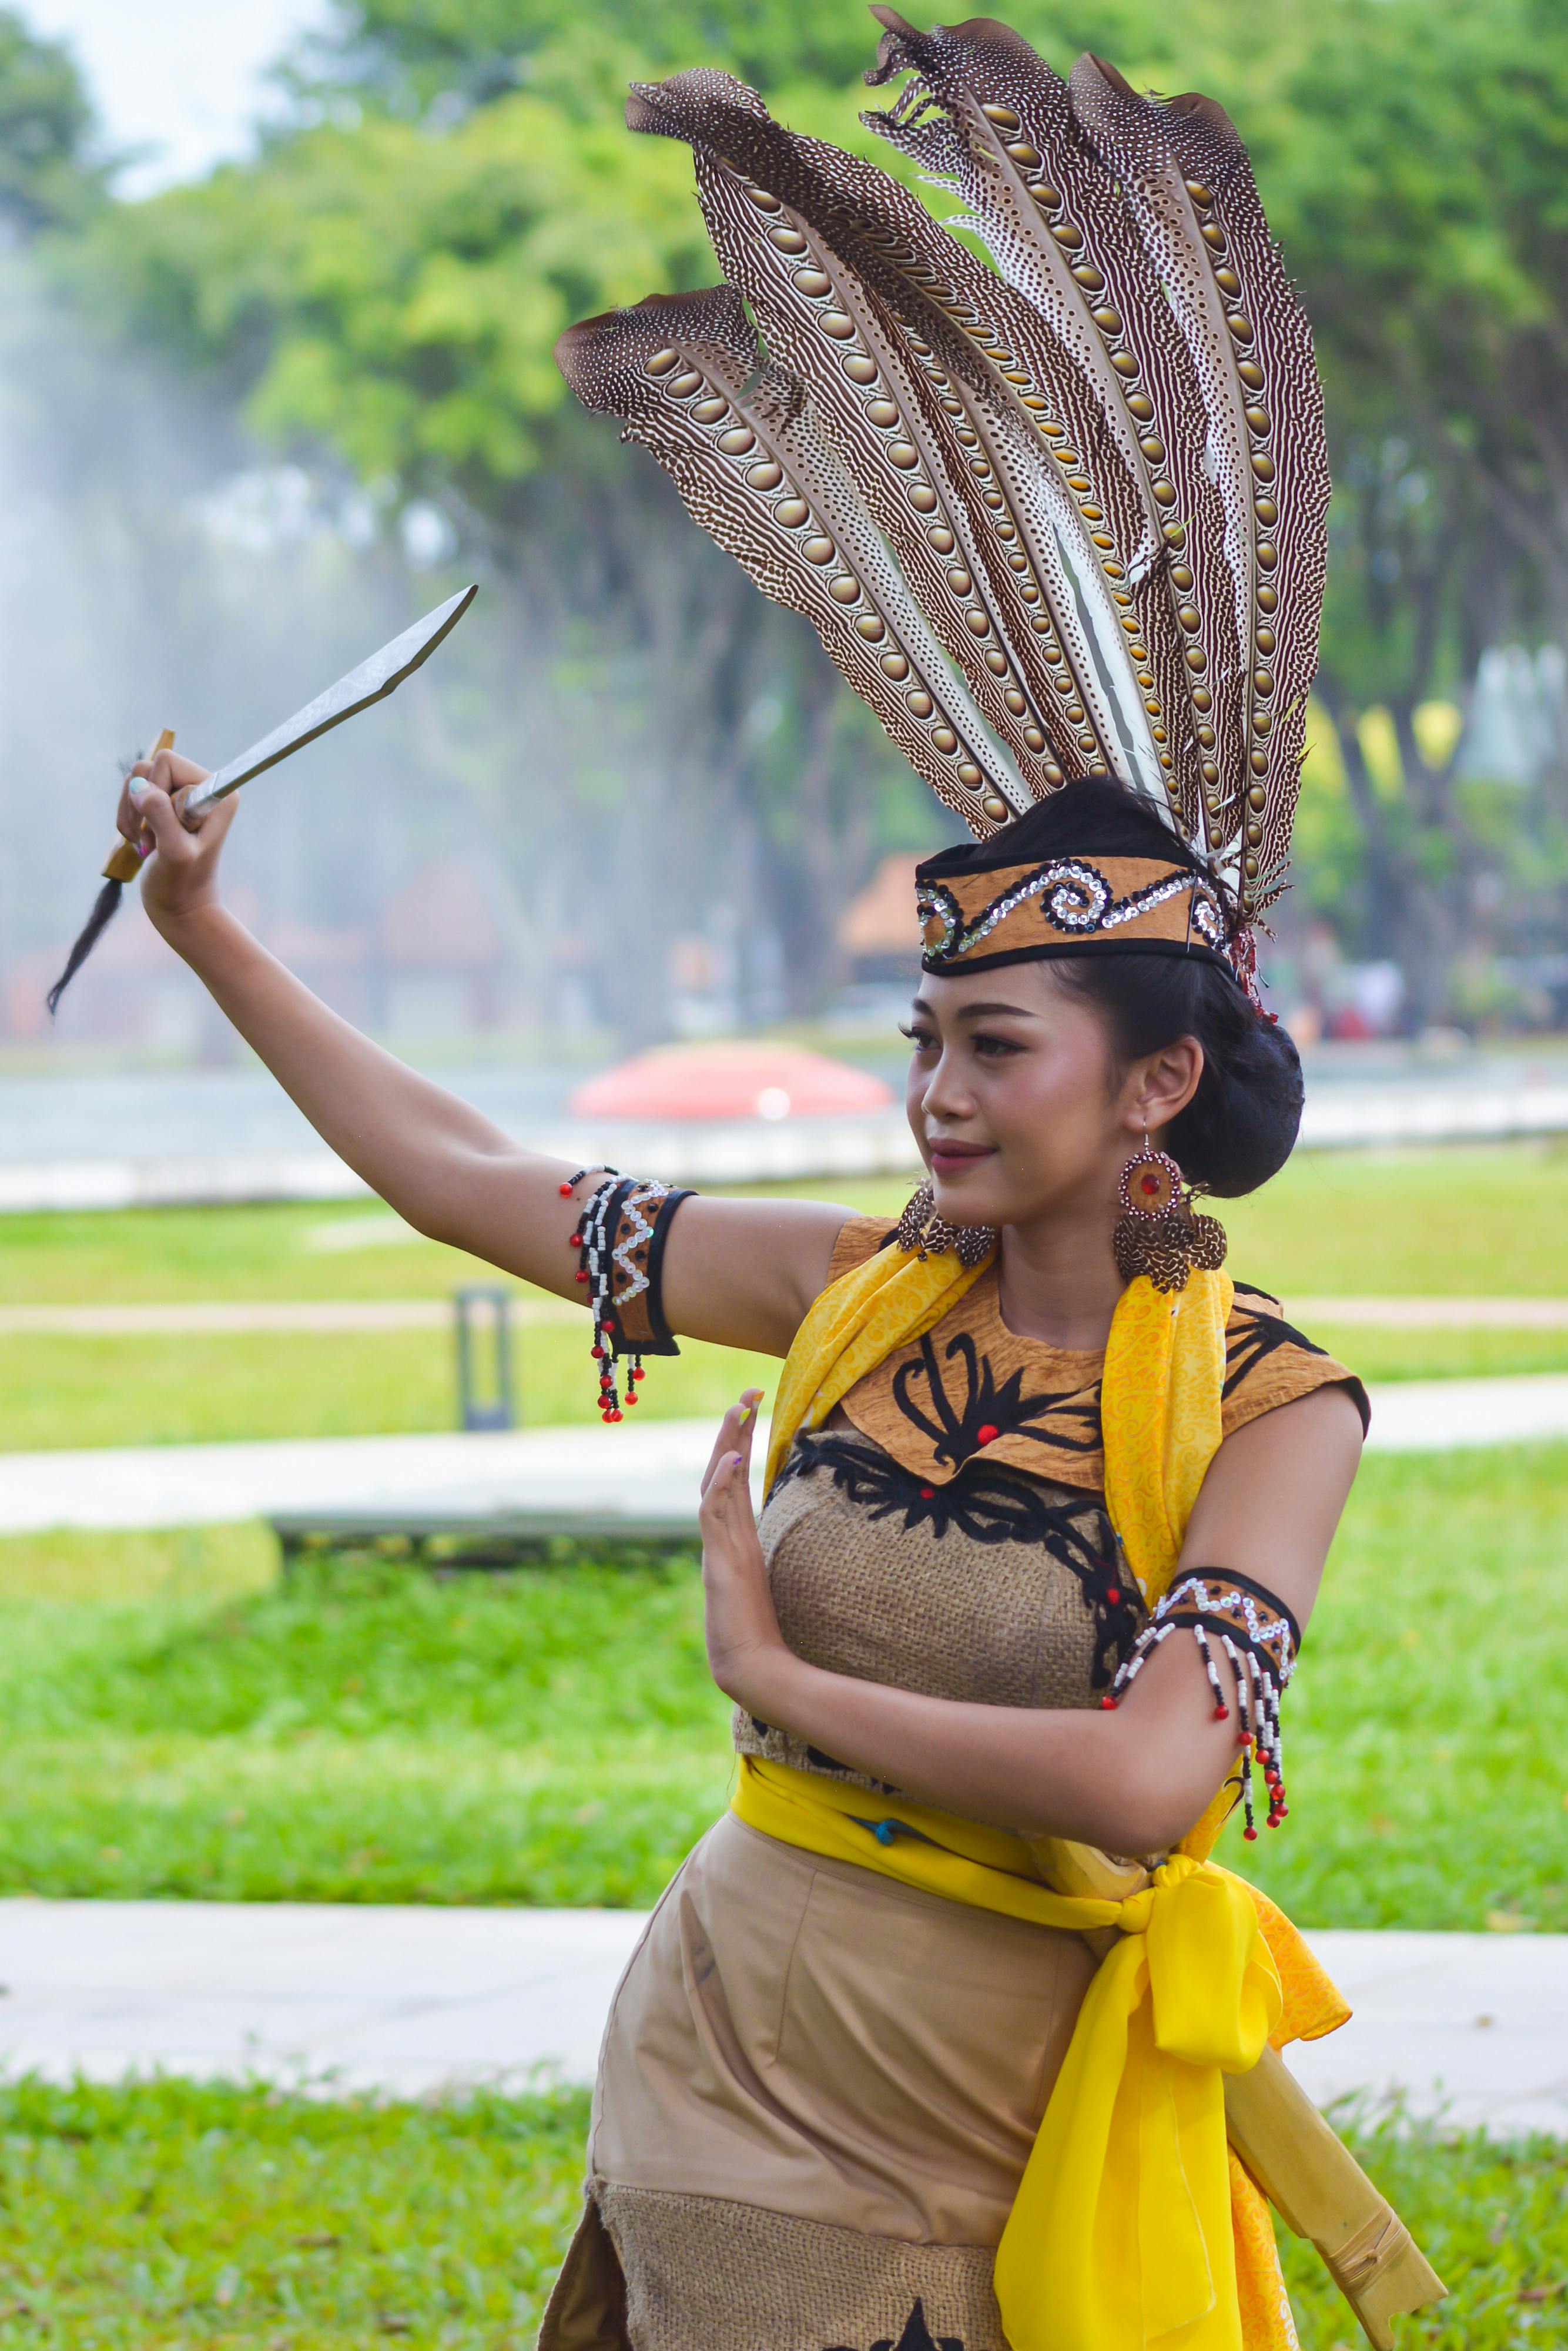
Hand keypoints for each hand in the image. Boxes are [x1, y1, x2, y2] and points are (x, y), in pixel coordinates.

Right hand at [115, 747, 235, 935]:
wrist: (180, 908)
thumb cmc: (182, 884)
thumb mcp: (173, 852)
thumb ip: (161, 816)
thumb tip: (139, 785)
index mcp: (217, 791)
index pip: (167, 762)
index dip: (155, 792)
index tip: (167, 827)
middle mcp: (202, 786)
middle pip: (148, 768)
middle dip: (139, 805)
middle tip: (151, 839)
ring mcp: (181, 794)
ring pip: (135, 780)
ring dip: (131, 814)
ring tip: (147, 843)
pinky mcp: (164, 804)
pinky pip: (131, 794)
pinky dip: (128, 820)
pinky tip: (142, 843)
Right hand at [697, 1390, 787, 1710]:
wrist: (752, 1669)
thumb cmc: (756, 1634)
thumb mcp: (760, 1583)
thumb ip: (756, 1557)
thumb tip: (765, 1539)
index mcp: (735, 1538)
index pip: (734, 1478)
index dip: (740, 1442)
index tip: (753, 1407)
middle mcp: (723, 1537)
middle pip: (721, 1472)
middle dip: (732, 1432)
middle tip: (745, 1393)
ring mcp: (718, 1549)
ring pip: (715, 1485)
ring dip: (725, 1446)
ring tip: (737, 1411)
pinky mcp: (719, 1564)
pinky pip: (715, 1517)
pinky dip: (721, 1486)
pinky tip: (732, 1461)